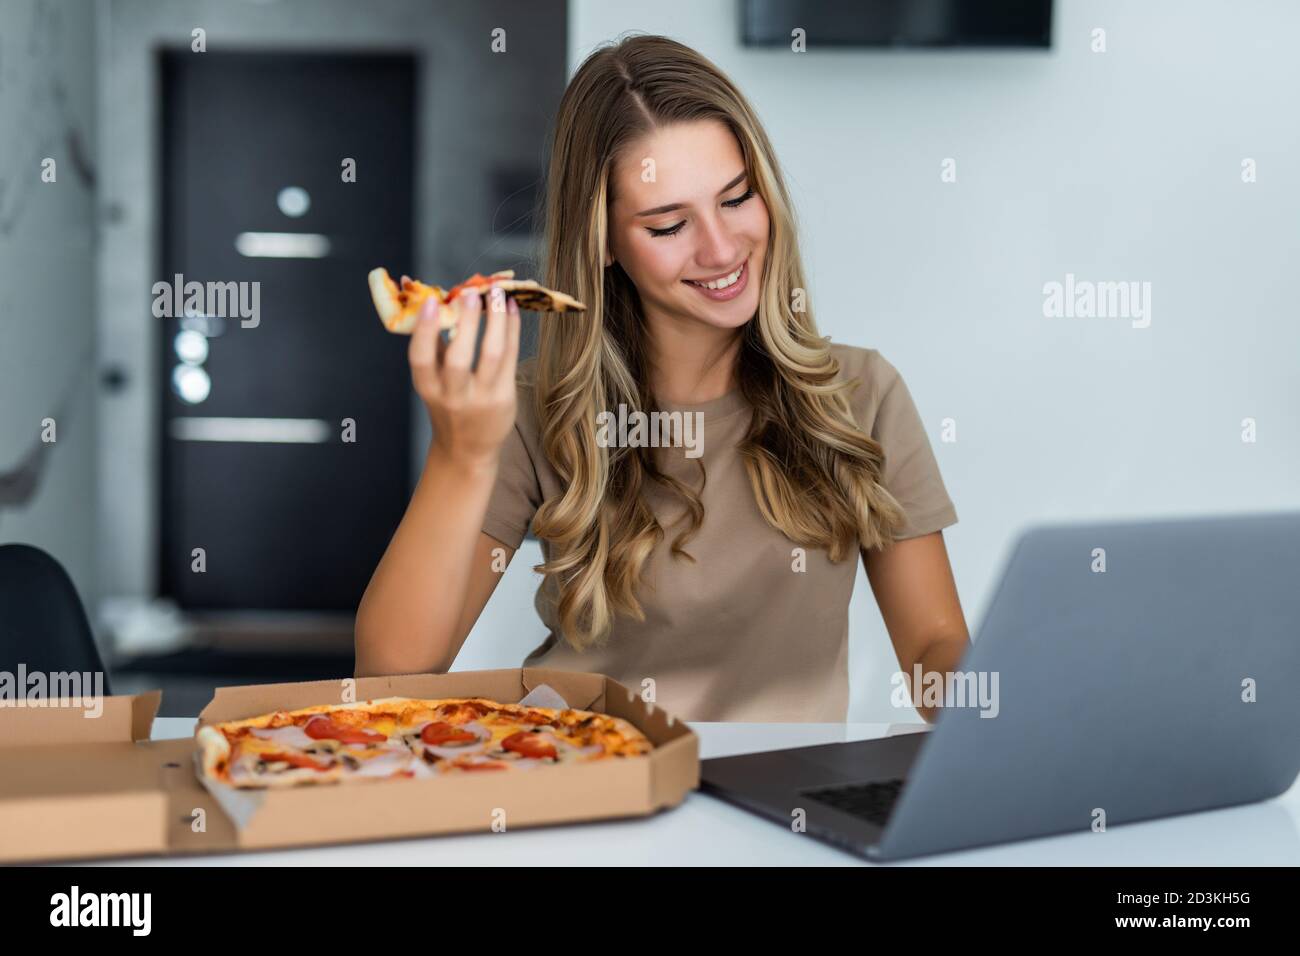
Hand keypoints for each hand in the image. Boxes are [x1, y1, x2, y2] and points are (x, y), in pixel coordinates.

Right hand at [408, 284, 519, 470]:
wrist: (467, 449)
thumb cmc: (449, 405)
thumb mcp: (433, 382)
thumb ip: (435, 345)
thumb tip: (436, 300)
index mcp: (428, 388)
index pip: (421, 358)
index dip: (425, 330)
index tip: (432, 301)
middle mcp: (453, 395)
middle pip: (459, 358)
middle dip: (466, 322)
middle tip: (471, 294)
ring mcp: (481, 398)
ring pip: (491, 355)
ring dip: (496, 321)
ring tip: (499, 295)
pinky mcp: (504, 397)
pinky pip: (510, 358)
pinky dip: (511, 330)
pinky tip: (511, 311)